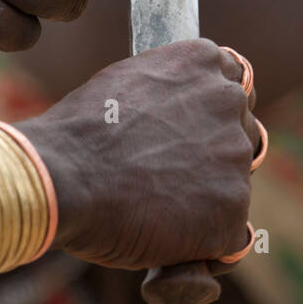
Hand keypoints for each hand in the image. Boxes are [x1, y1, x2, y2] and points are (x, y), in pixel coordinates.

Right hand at [15, 39, 259, 272]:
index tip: (190, 132)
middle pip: (240, 133)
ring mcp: (235, 156)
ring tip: (154, 208)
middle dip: (213, 154)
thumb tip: (178, 114)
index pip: (234, 85)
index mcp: (203, 60)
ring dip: (205, 198)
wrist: (61, 178)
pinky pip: (230, 234)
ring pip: (234, 184)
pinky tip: (166, 240)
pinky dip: (204, 242)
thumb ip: (168, 92)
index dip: (212, 114)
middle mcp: (228, 100)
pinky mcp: (232, 208)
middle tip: (165, 174)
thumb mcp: (127, 83)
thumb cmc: (80, 135)